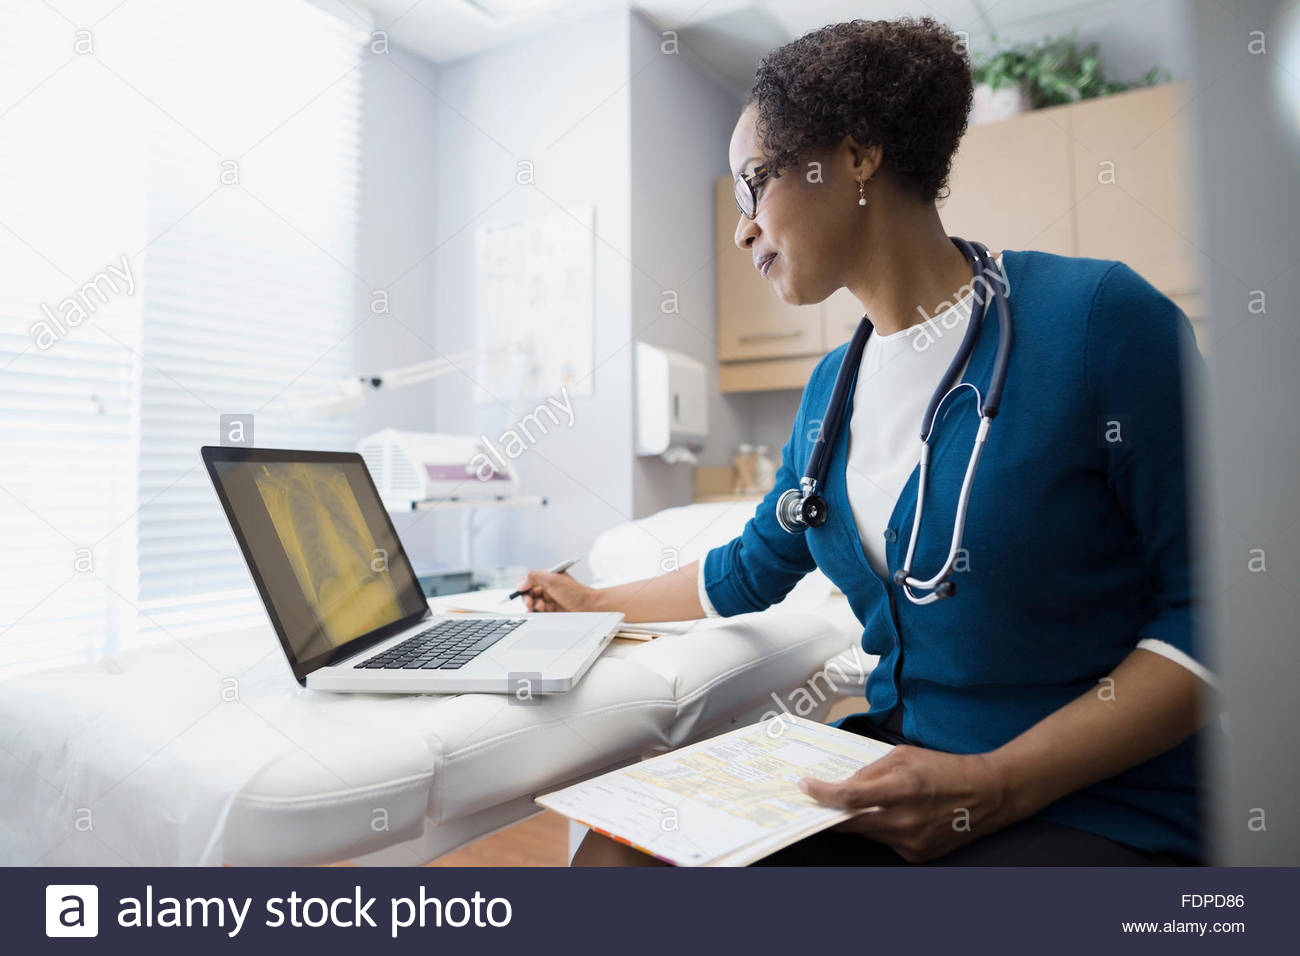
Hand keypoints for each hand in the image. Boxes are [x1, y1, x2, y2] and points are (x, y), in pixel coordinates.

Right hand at [515, 569, 595, 612]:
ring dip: (533, 606)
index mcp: (548, 577)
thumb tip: (520, 583)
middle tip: (529, 603)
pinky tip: (539, 613)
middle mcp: (548, 588)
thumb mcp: (553, 580)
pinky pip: (539, 612)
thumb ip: (534, 577)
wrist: (590, 607)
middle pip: (529, 593)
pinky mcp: (552, 611)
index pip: (529, 580)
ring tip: (540, 608)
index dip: (523, 586)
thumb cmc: (575, 593)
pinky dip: (536, 613)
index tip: (522, 591)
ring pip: (533, 604)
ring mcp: (550, 600)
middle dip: (527, 598)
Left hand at [797, 745, 1014, 862]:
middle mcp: (904, 820)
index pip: (850, 798)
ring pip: (867, 833)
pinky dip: (884, 828)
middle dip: (835, 811)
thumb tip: (843, 785)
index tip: (805, 788)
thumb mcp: (904, 755)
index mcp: (901, 789)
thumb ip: (870, 771)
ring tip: (880, 802)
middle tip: (823, 800)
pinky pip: (886, 842)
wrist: (987, 795)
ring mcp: (910, 842)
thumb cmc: (944, 768)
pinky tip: (900, 816)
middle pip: (851, 823)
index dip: (823, 794)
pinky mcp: (917, 856)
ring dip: (863, 819)